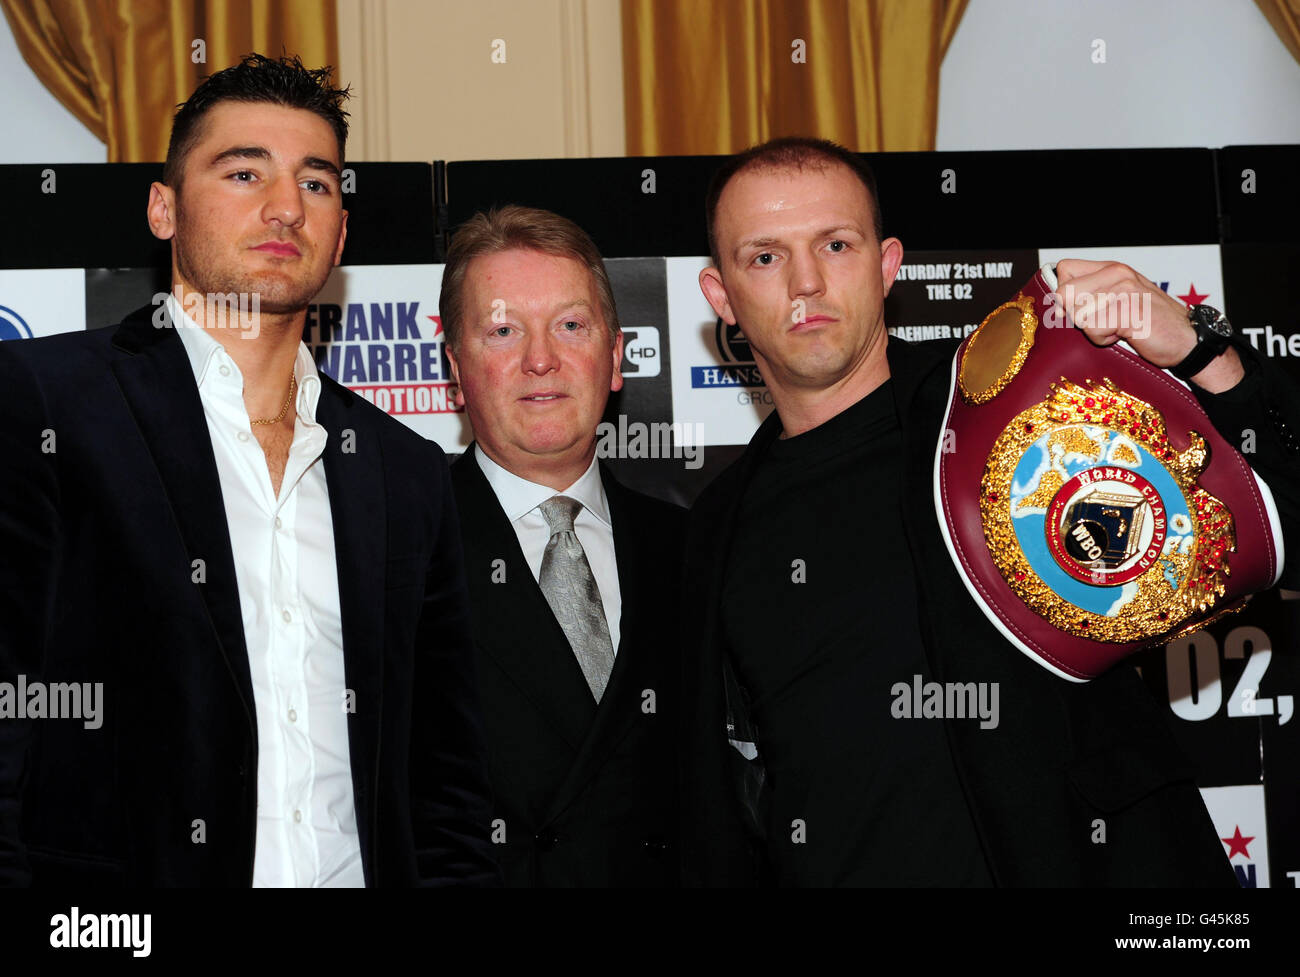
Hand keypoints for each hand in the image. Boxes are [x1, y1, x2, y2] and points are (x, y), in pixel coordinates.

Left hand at [1050, 259, 1242, 392]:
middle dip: (1077, 315)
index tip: (1078, 308)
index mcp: (1112, 268)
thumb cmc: (1151, 324)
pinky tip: (1125, 334)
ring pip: (1077, 314)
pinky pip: (1093, 329)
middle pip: (1064, 293)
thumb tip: (1056, 304)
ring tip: (1118, 327)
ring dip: (1093, 330)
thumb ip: (1090, 295)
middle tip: (1104, 321)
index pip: (1064, 269)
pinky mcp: (1127, 310)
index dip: (1064, 293)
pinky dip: (1104, 339)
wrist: (1188, 339)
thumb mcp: (1119, 300)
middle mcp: (1117, 274)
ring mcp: (1123, 290)